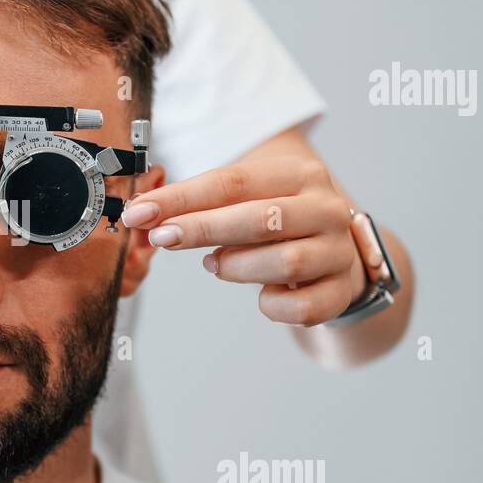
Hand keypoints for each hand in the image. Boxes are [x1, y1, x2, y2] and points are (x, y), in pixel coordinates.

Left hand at [120, 157, 367, 325]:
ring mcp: (339, 251)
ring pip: (285, 262)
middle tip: (163, 238)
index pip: (233, 182)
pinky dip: (273, 305)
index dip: (181, 199)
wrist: (338, 250)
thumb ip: (199, 205)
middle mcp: (326, 209)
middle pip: (261, 218)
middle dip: (203, 229)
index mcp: (300, 175)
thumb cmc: (278, 222)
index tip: (140, 213)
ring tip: (217, 265)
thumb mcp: (246, 200)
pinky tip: (262, 294)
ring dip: (237, 267)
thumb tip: (144, 217)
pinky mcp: (342, 291)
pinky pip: (303, 307)